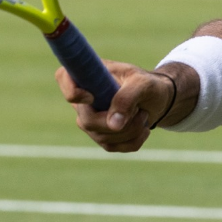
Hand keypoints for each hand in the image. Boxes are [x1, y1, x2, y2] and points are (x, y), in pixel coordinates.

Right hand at [56, 61, 173, 152]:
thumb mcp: (143, 84)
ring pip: (102, 137)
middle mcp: (83, 99)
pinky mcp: (100, 136)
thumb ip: (128, 98)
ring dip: (131, 130)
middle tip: (140, 110)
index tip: (92, 97)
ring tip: (143, 115)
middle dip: (119, 120)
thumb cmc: (148, 85)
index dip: (72, 91)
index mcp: (89, 74)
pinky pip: (112, 147)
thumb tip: (113, 125)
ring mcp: (89, 120)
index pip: (63, 77)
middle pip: (87, 121)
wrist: (158, 99)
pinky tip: (142, 129)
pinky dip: (133, 141)